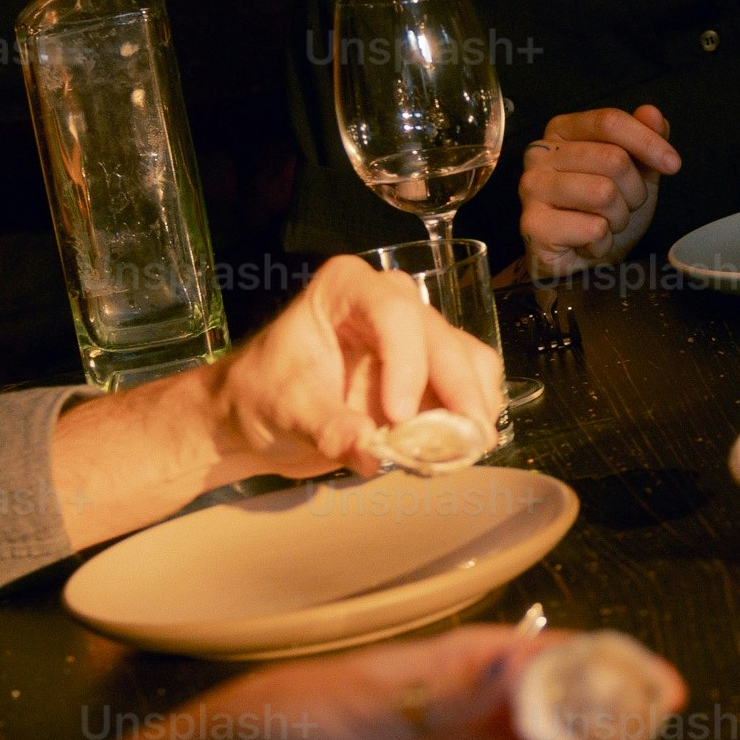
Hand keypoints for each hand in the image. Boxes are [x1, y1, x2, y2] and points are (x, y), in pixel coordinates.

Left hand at [206, 258, 504, 479]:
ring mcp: (418, 335)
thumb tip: (369, 451)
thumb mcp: (285, 410)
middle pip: (440, 338)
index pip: (393, 312)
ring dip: (472, 406)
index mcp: (347, 287)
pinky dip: (470, 418)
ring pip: (468, 358)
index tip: (398, 416)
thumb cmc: (266, 394)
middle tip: (465, 442)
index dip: (406, 362)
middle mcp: (391, 301)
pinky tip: (457, 449)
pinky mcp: (433, 371)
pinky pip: (472, 386)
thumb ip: (326, 428)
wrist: (267, 414)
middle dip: (458, 391)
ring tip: (462, 451)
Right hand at [520, 104, 677, 278]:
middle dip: (634, 191)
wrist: (579, 263)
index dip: (648, 142)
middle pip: (612, 158)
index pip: (609, 121)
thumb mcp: (635, 172)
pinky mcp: (533, 224)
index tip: (672, 163)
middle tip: (624, 206)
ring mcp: (532, 188)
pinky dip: (603, 241)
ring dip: (619, 218)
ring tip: (606, 224)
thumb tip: (651, 113)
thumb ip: (644, 138)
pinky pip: (593, 227)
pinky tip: (589, 242)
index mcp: (562, 131)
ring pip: (604, 193)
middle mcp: (540, 154)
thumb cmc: (602, 212)